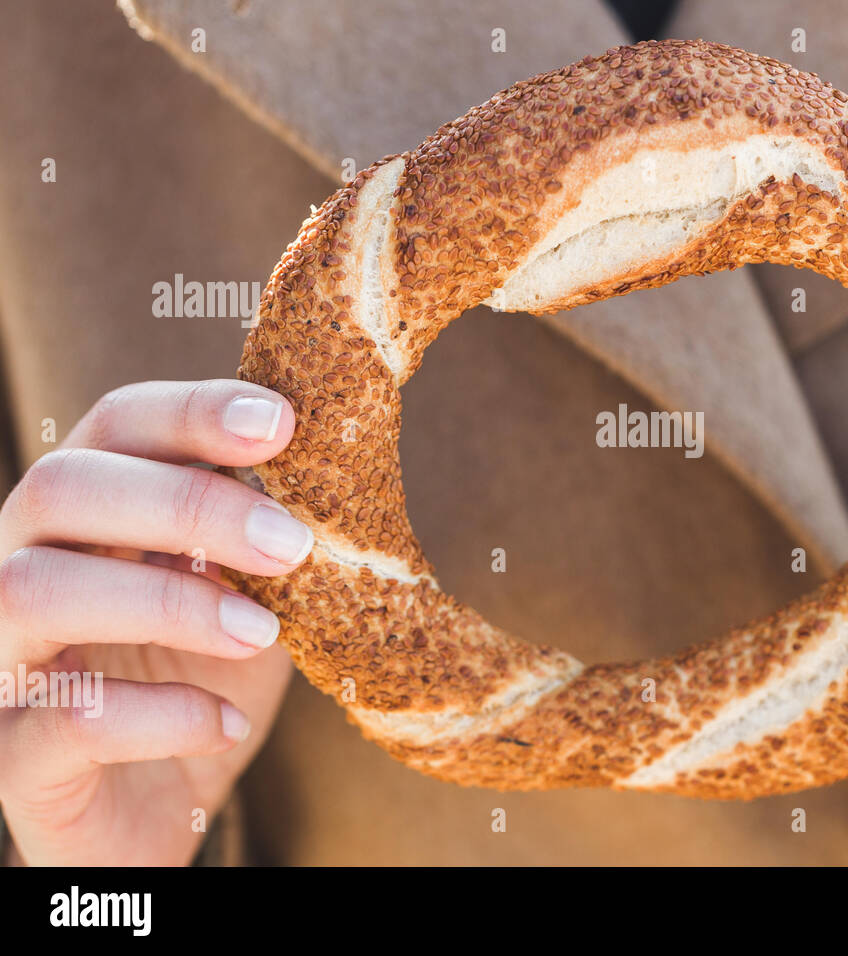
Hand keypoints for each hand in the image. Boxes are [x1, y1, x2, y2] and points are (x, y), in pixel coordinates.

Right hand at [0, 380, 307, 864]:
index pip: (112, 426)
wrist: (167, 805)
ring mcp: (4, 661)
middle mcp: (22, 568)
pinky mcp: (13, 756)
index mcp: (87, 515)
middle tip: (293, 544)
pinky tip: (228, 725)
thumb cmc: (208, 677)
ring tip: (262, 631)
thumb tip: (336, 469)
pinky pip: (62, 721)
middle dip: (187, 503)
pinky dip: (160, 716)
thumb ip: (272, 534)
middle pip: (61, 487)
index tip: (280, 422)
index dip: (190, 411)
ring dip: (166, 601)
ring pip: (33, 590)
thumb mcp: (255, 593)